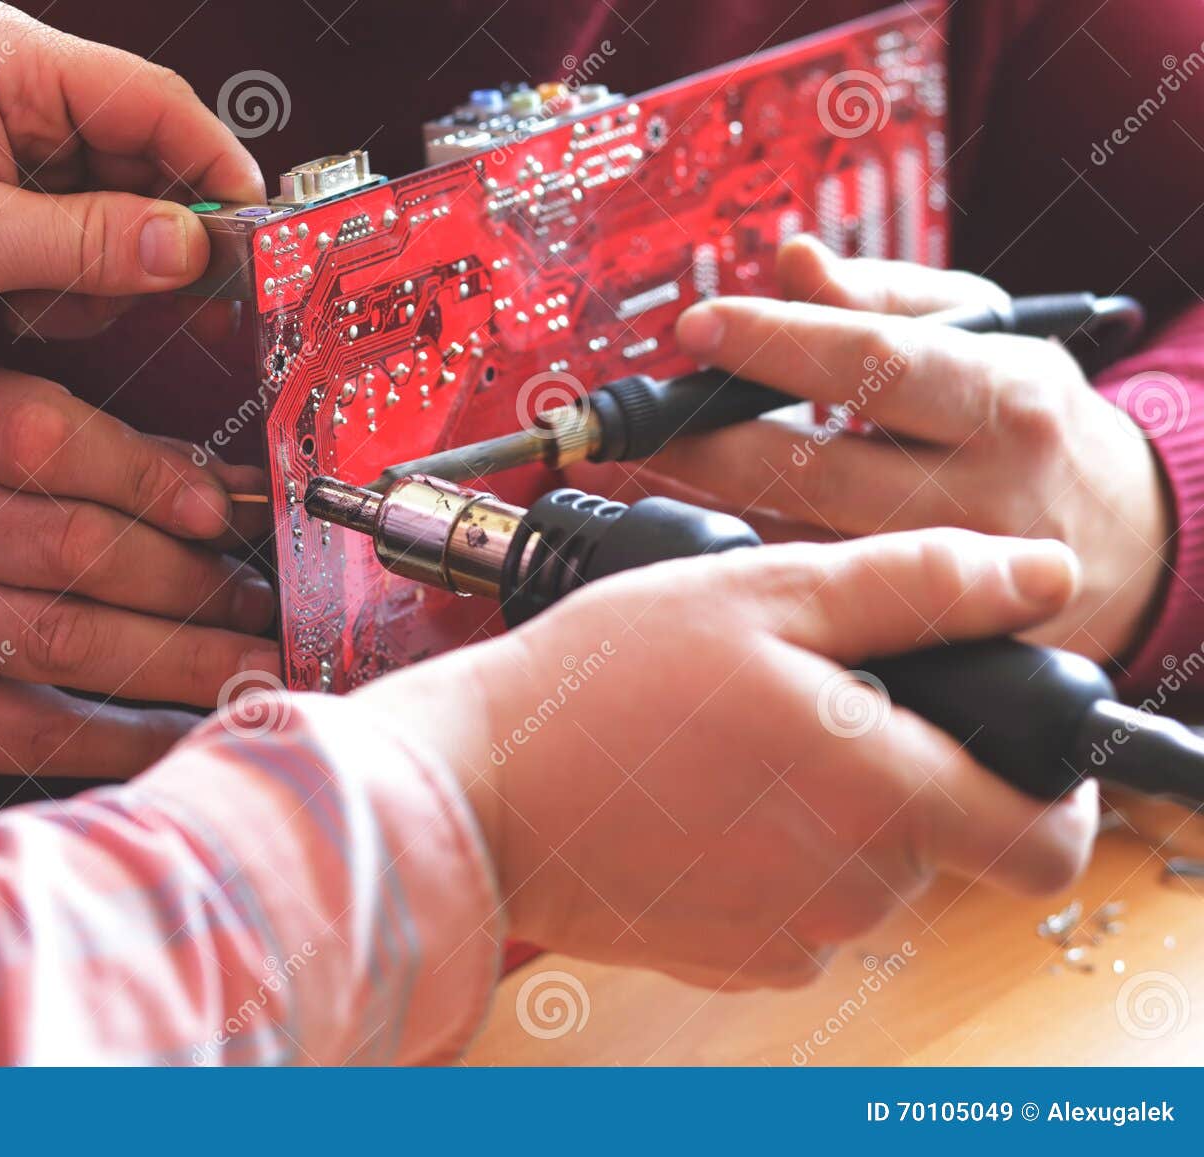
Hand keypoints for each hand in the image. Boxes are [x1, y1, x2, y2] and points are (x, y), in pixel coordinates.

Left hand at [0, 0, 260, 356]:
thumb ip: (89, 243)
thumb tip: (189, 247)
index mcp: (7, 62)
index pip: (152, 100)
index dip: (214, 165)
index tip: (250, 231)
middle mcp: (17, 92)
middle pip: (144, 160)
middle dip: (147, 236)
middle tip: (147, 293)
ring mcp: (11, 146)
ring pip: (118, 210)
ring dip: (99, 271)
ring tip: (36, 296)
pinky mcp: (2, 195)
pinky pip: (79, 239)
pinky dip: (68, 283)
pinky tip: (18, 298)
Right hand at [0, 367, 277, 783]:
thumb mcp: (50, 461)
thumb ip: (143, 466)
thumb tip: (253, 498)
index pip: (46, 439)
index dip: (149, 479)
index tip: (223, 517)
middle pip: (73, 547)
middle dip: (189, 582)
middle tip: (259, 606)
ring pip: (68, 640)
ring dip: (183, 659)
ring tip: (252, 664)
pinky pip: (44, 729)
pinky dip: (135, 734)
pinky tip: (196, 726)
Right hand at [355, 529, 1097, 989]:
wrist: (474, 794)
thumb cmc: (598, 685)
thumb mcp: (759, 594)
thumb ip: (917, 586)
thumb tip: (1044, 574)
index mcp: (878, 792)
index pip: (1045, 837)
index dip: (1045, 784)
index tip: (992, 737)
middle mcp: (851, 888)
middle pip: (943, 836)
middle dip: (896, 769)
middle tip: (797, 700)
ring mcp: (789, 936)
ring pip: (866, 868)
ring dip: (828, 809)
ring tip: (728, 741)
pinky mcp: (733, 962)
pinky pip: (798, 907)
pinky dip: (771, 856)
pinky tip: (695, 801)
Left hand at [638, 235, 1169, 661]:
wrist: (1130, 547)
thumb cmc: (1031, 422)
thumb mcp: (987, 336)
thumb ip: (884, 296)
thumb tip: (791, 262)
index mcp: (1000, 398)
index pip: (873, 363)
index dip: (774, 344)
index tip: (695, 326)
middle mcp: (980, 492)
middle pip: (813, 471)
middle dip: (705, 447)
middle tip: (633, 426)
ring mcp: (950, 578)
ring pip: (800, 544)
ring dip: (710, 506)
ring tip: (646, 467)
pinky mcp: (929, 635)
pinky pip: (818, 595)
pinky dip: (753, 559)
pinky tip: (702, 532)